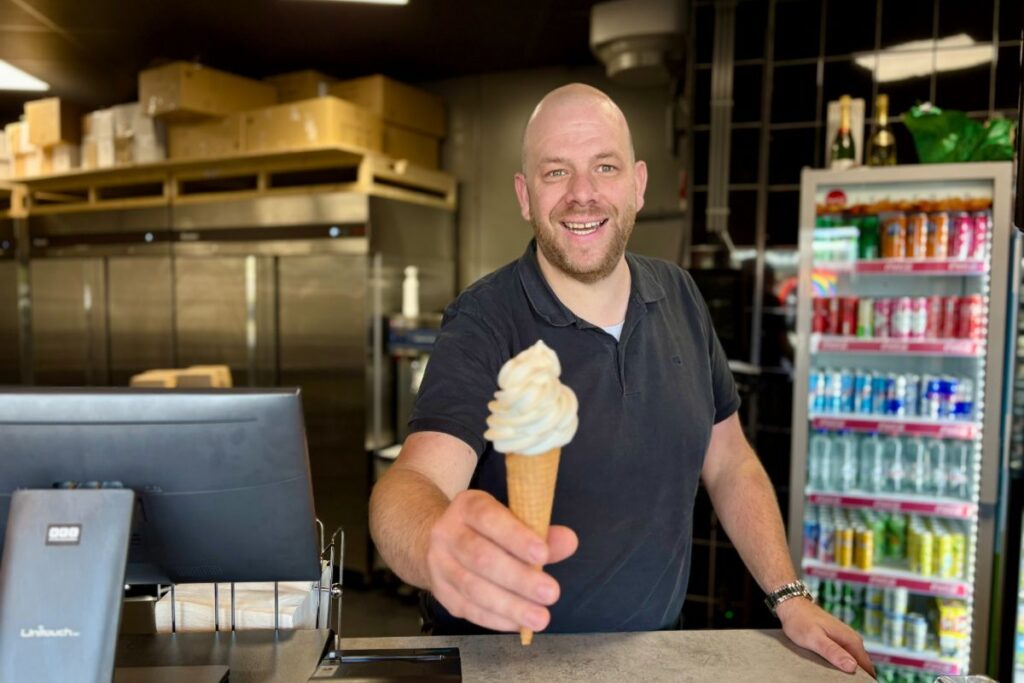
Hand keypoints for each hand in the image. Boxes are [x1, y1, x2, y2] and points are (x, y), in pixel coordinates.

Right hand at [425, 489, 577, 632]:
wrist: (437, 542)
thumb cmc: (486, 529)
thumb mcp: (510, 518)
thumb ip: (540, 531)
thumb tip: (568, 542)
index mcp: (468, 506)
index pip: (489, 518)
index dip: (516, 537)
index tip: (543, 555)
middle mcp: (447, 534)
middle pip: (481, 558)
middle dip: (519, 578)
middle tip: (550, 593)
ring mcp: (440, 565)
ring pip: (474, 588)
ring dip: (510, 606)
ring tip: (540, 617)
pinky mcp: (442, 593)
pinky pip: (469, 609)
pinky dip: (497, 619)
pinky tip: (519, 624)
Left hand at [777, 597, 875, 677]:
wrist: (792, 605)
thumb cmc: (800, 621)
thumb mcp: (814, 639)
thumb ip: (832, 652)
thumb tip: (852, 666)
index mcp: (852, 640)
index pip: (867, 668)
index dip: (863, 680)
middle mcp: (853, 639)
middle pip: (861, 666)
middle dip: (854, 677)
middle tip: (838, 681)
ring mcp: (846, 639)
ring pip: (852, 662)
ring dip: (846, 671)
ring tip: (833, 677)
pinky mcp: (838, 640)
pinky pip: (844, 656)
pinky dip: (839, 664)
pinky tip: (829, 668)